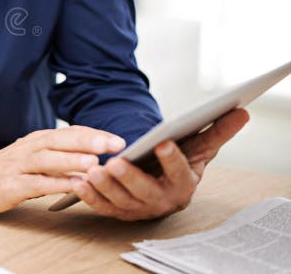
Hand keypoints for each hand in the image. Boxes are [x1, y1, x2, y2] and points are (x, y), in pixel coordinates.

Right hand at [0, 126, 125, 214]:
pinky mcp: (11, 185)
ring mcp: (19, 166)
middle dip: (89, 140)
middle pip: (61, 140)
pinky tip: (72, 187)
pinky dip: (55, 184)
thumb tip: (94, 156)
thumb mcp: (33, 157)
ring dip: (72, 159)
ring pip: (49, 159)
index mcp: (38, 140)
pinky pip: (36, 183)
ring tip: (95, 161)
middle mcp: (30, 148)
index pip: (69, 132)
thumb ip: (59, 155)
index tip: (119, 140)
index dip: (94, 134)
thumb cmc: (7, 170)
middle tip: (114, 144)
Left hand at [72, 108, 249, 220]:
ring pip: (120, 200)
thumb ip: (217, 131)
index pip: (179, 173)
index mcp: (183, 184)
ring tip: (92, 171)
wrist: (163, 183)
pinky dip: (89, 196)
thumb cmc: (181, 160)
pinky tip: (78, 182)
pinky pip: (102, 206)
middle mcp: (161, 201)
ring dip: (106, 187)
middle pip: (146, 192)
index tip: (162, 142)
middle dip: (131, 178)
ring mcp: (137, 208)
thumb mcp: (198, 146)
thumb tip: (242, 110)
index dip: (172, 159)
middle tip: (117, 162)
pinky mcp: (117, 210)